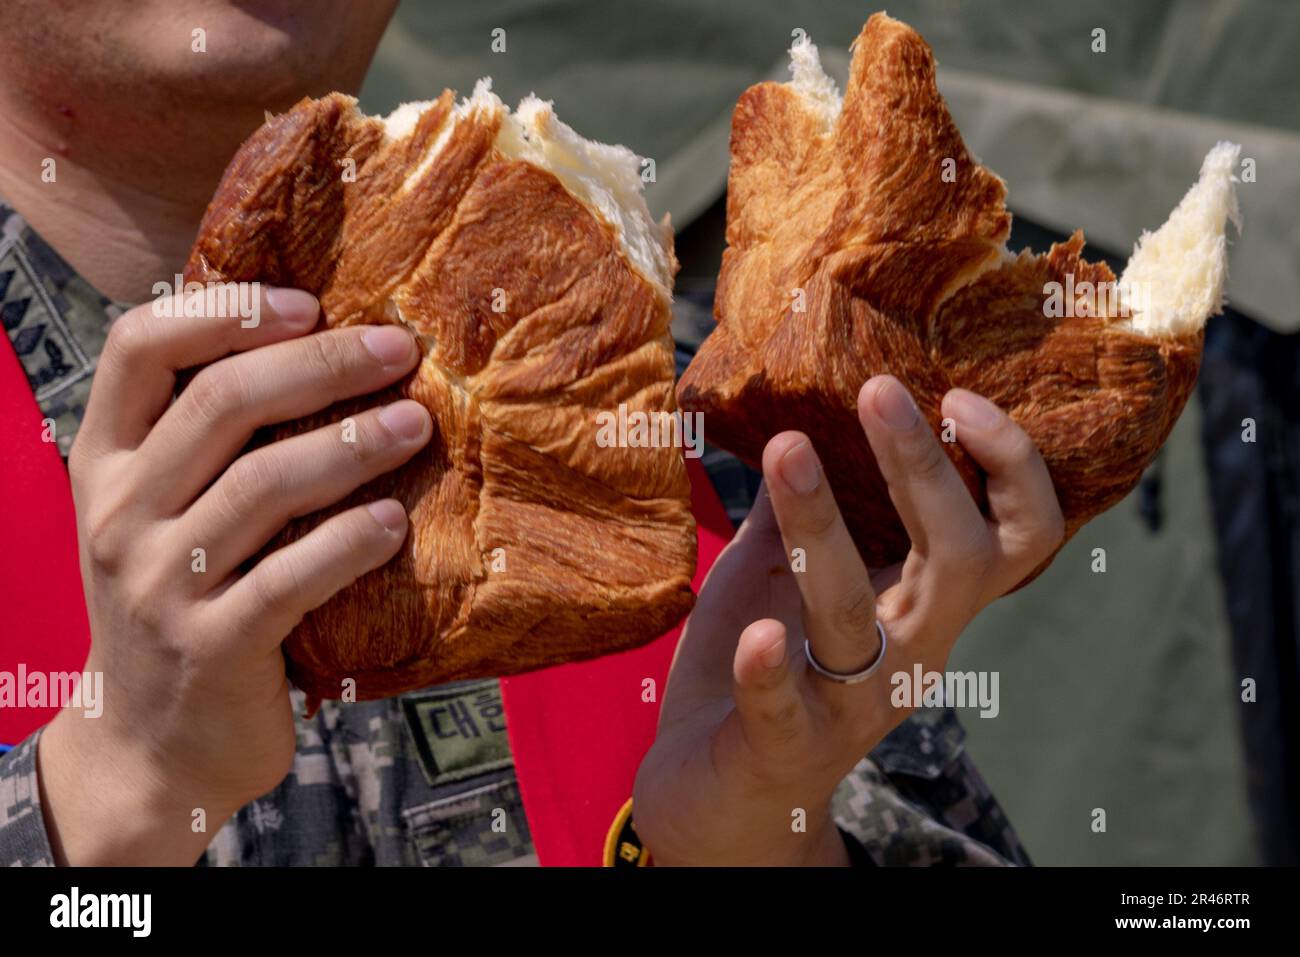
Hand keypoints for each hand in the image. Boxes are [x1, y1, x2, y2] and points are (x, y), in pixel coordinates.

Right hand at [38, 285, 430, 864]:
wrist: (148, 746)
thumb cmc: (178, 604)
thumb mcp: (160, 516)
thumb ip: (208, 445)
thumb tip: (319, 347)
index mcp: (106, 463)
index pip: (136, 348)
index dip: (223, 310)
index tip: (307, 302)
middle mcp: (122, 514)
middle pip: (221, 404)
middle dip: (319, 365)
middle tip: (398, 350)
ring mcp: (161, 584)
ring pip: (263, 487)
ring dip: (351, 446)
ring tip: (417, 423)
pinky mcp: (212, 649)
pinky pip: (290, 581)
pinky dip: (348, 545)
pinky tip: (395, 523)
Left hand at [633, 375, 1064, 865]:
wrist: (723, 793)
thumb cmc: (769, 655)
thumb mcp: (792, 566)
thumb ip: (812, 500)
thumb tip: (798, 397)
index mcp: (925, 599)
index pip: (1018, 534)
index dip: (1011, 465)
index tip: (959, 393)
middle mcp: (910, 650)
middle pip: (960, 559)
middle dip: (925, 469)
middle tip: (879, 390)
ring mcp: (851, 704)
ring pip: (855, 616)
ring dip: (822, 531)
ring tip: (789, 450)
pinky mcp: (784, 747)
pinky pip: (784, 709)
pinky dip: (771, 672)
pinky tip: (757, 635)